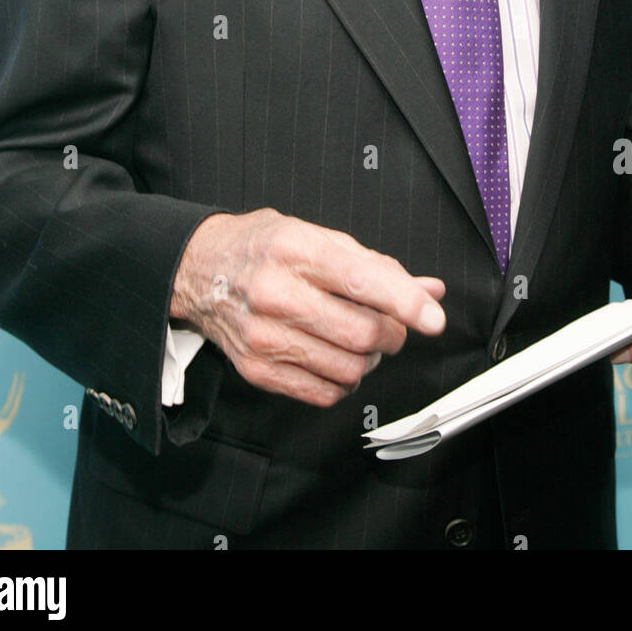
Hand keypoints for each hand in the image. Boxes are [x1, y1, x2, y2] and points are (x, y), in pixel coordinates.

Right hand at [170, 208, 445, 406]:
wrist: (199, 269)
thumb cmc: (264, 247)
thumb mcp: (318, 237)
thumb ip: (375, 266)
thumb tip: (428, 291)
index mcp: (295, 249)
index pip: (361, 280)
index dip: (405, 302)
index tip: (432, 318)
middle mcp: (276, 293)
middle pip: (361, 332)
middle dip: (391, 333)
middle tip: (389, 324)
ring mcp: (263, 336)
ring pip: (348, 368)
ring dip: (369, 359)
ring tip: (357, 338)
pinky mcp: (256, 369)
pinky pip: (324, 393)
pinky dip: (343, 381)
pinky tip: (334, 357)